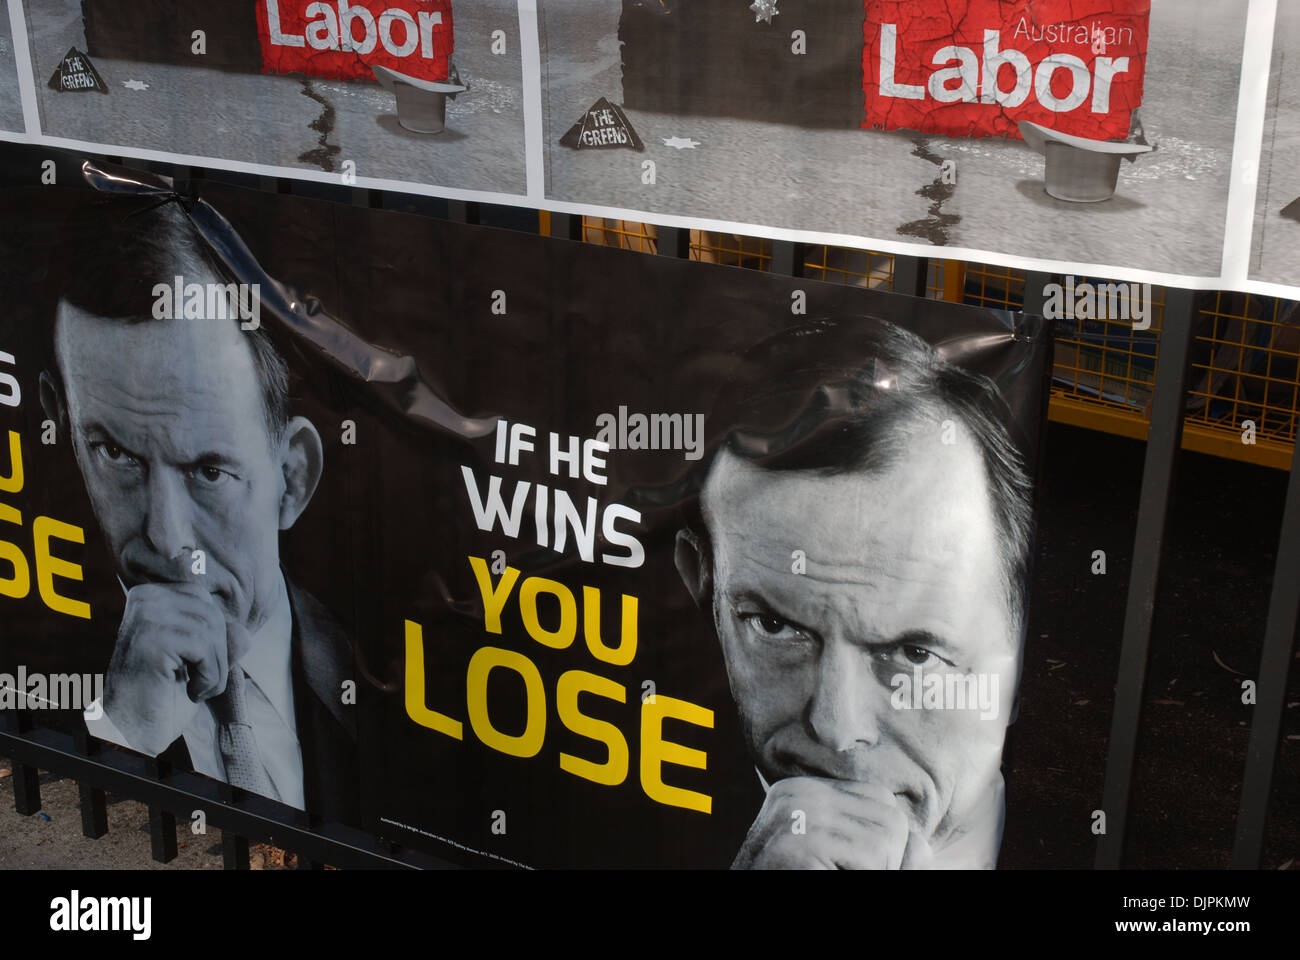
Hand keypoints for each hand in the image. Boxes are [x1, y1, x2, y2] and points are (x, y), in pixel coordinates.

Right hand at [101, 582, 247, 754]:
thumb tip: (244, 633)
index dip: (214, 637)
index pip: (205, 602)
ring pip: (211, 631)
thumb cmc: (163, 693)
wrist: (132, 729)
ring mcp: (147, 616)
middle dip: (218, 653)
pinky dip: (209, 675)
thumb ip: (222, 641)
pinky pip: (204, 648)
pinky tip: (192, 692)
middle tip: (203, 683)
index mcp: (152, 594)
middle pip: (211, 614)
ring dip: (216, 668)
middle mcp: (146, 598)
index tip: (199, 666)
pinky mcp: (154, 639)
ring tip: (198, 689)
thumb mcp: (200, 660)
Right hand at [732, 776, 914, 869]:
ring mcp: (794, 814)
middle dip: (885, 862)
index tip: (842, 866)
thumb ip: (879, 849)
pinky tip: (819, 878)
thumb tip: (922, 844)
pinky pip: (873, 861)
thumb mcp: (838, 862)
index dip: (884, 847)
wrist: (740, 909)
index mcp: (803, 792)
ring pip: (889, 841)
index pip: (881, 802)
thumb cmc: (795, 881)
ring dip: (873, 874)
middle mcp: (797, 793)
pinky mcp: (796, 843)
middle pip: (890, 818)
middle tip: (837, 873)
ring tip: (827, 876)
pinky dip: (862, 880)